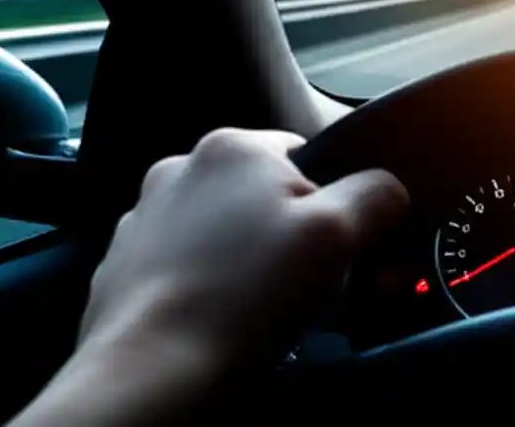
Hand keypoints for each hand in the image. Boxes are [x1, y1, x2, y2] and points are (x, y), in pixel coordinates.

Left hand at [14, 128, 407, 425]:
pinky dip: (210, 287)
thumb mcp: (338, 233)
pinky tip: (223, 317)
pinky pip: (188, 267)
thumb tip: (388, 188)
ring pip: (225, 233)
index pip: (308, 158)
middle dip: (291, 237)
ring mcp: (146, 217)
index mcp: (234, 147)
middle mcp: (181, 170)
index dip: (333, 205)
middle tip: (304, 284)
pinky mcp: (126, 264)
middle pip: (266, 197)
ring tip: (262, 307)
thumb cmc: (243, 296)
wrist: (153, 368)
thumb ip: (375, 195)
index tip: (335, 247)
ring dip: (249, 263)